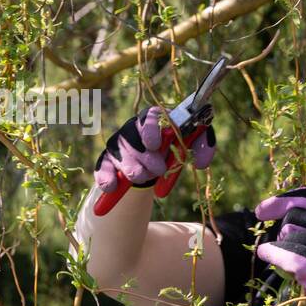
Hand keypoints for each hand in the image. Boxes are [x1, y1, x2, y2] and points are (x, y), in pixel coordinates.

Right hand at [94, 105, 215, 192]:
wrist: (153, 166)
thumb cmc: (173, 149)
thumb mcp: (191, 144)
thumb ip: (203, 145)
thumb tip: (200, 163)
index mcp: (153, 120)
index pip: (149, 117)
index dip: (150, 129)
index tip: (155, 144)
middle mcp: (132, 130)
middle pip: (133, 139)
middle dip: (146, 158)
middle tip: (159, 170)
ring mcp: (117, 146)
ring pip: (120, 156)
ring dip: (134, 171)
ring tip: (144, 178)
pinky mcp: (106, 162)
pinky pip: (102, 168)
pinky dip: (107, 178)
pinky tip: (112, 188)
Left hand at [252, 186, 305, 305]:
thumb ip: (299, 225)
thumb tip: (265, 211)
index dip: (283, 200)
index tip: (260, 212)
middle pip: (294, 216)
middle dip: (282, 229)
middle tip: (281, 244)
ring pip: (289, 234)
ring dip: (280, 246)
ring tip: (286, 261)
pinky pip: (290, 255)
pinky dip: (275, 254)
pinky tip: (266, 254)